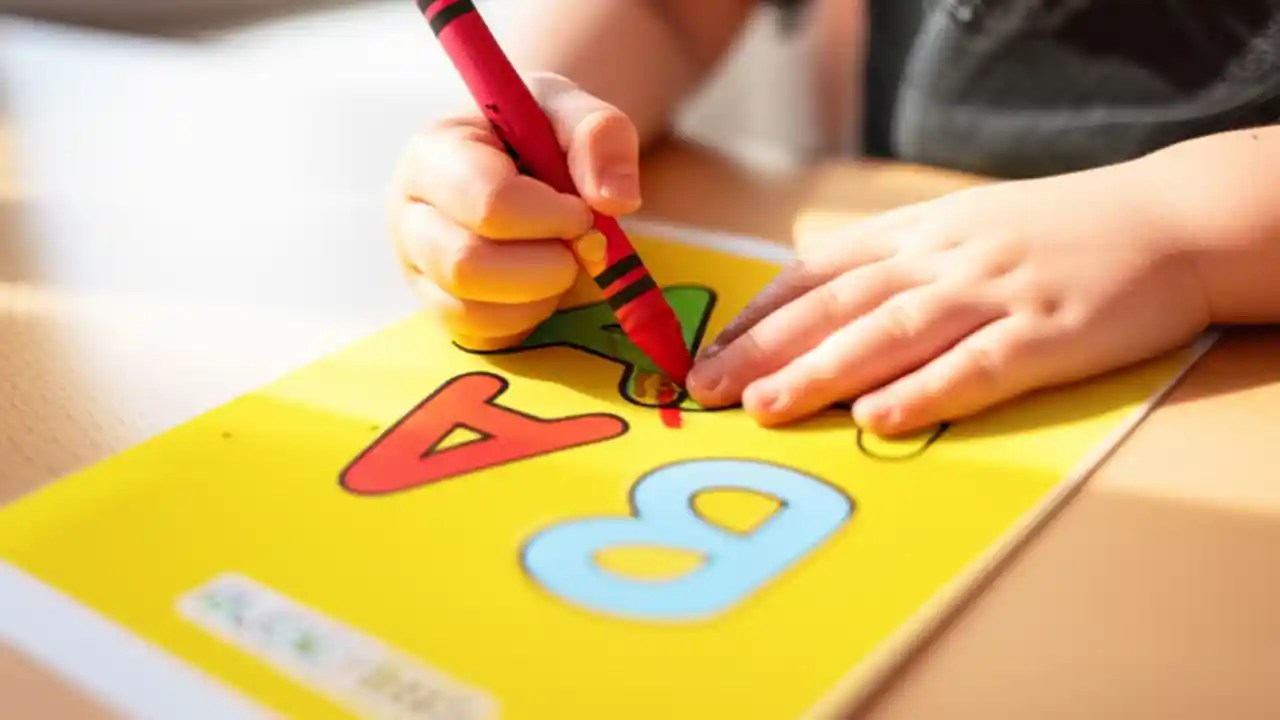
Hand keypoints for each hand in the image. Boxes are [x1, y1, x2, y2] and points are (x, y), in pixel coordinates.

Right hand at [389, 73, 640, 349]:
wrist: (519, 155)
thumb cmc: (537, 130)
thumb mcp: (570, 110)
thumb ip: (599, 135)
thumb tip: (614, 201)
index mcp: (434, 153)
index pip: (488, 202)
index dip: (550, 216)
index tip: (583, 212)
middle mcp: (410, 214)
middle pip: (467, 265)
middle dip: (545, 266)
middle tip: (581, 247)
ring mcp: (418, 267)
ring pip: (470, 309)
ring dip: (539, 294)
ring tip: (561, 260)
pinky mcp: (438, 306)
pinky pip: (482, 335)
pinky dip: (527, 318)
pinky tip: (543, 285)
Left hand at [686, 165, 1211, 434]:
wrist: (1172, 219)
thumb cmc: (1058, 230)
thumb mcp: (965, 225)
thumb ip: (896, 259)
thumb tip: (819, 300)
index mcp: (920, 233)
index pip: (818, 274)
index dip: (758, 316)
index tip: (706, 354)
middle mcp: (944, 258)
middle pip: (837, 305)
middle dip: (763, 349)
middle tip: (705, 391)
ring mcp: (994, 292)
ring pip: (891, 332)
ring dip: (821, 371)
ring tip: (765, 408)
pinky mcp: (1048, 332)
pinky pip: (978, 365)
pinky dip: (925, 392)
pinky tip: (879, 420)